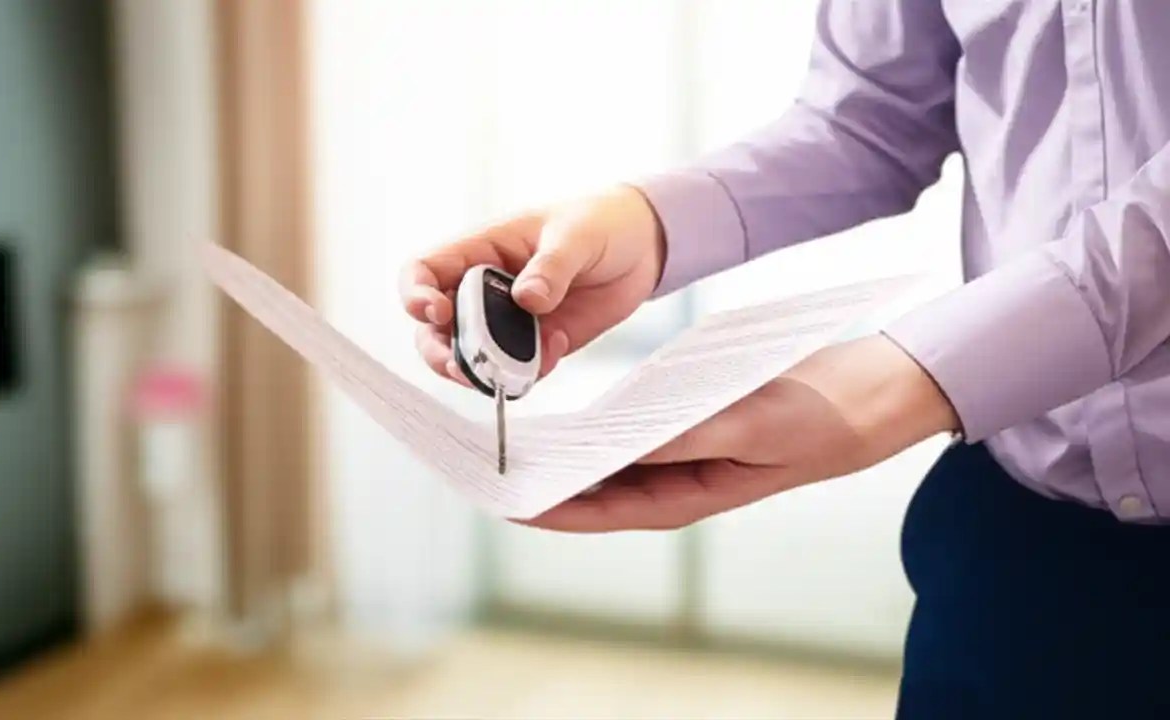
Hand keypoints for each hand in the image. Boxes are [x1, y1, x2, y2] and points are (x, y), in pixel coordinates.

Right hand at [400, 185, 664, 382]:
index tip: (437, 313)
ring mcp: (508, 321)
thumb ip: (551, 267)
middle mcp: (484, 289)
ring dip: (484, 372)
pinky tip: (558, 349)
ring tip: (516, 370)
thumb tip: (527, 300)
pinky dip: (527, 373)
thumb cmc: (600, 222)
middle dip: (443, 352)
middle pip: (435, 329)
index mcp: (480, 250)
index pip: (424, 271)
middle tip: (467, 366)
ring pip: (471, 357)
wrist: (643, 246)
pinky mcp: (536, 344)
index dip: (416, 295)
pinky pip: (515, 370)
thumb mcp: (576, 235)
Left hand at [523, 334, 959, 531]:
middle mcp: (675, 485)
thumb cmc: (815, 420)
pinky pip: (629, 436)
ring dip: (564, 455)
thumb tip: (616, 445)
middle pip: (592, 492)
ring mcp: (682, 460)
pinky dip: (597, 428)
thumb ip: (682, 437)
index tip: (497, 500)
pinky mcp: (689, 431)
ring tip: (513, 440)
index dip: (544, 509)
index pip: (596, 511)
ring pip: (606, 465)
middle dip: (540, 482)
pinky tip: (570, 414)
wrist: (866, 398)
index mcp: (685, 499)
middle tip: (486, 462)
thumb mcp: (746, 425)